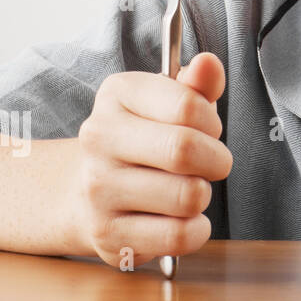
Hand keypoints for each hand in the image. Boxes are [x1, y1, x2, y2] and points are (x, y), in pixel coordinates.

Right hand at [69, 52, 231, 268]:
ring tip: (188, 189)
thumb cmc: (144, 139)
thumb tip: (209, 64)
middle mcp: (99, 139)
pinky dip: (196, 230)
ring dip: (203, 195)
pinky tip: (184, 218)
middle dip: (216, 160)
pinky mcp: (108, 235)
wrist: (84, 192)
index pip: (188, 105)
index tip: (208, 130)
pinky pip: (178, 236)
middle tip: (211, 163)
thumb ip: (197, 84)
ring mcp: (98, 190)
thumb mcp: (169, 102)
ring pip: (187, 196)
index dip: (212, 122)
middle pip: (185, 150)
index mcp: (117, 95)